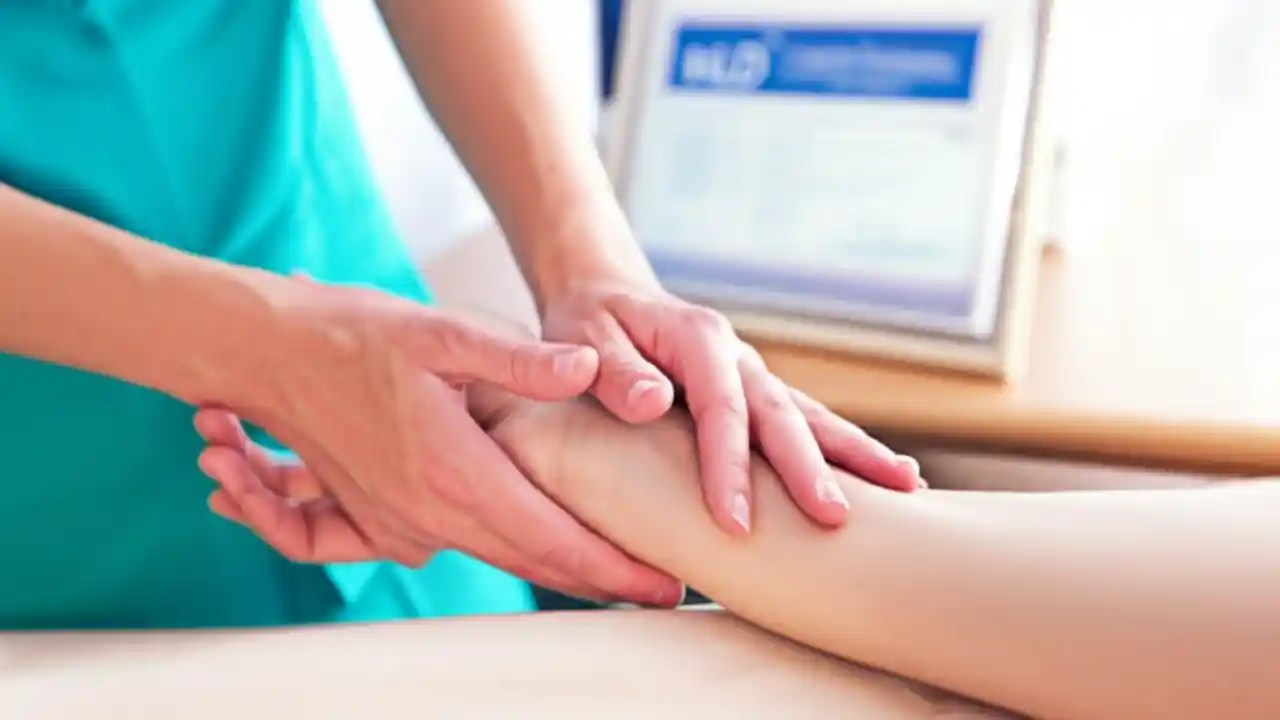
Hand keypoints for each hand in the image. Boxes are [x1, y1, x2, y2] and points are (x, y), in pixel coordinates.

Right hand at [199, 281, 681, 605]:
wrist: (266, 356)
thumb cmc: (353, 336)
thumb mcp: (443, 334)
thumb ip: (521, 360)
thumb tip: (590, 370)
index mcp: (453, 473)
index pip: (553, 540)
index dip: (615, 568)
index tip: (665, 586)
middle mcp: (429, 515)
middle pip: (534, 565)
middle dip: (601, 582)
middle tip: (660, 589)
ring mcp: (403, 526)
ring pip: (501, 559)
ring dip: (560, 569)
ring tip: (618, 571)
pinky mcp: (383, 522)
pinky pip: (462, 546)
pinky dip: (510, 550)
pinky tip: (543, 543)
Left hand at [540, 278, 920, 535]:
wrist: (605, 296)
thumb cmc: (588, 324)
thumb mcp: (582, 338)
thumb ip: (614, 372)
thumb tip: (653, 403)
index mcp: (696, 338)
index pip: (720, 408)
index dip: (729, 464)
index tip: (734, 521)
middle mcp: (736, 354)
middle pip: (781, 413)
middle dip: (809, 467)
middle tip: (836, 518)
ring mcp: (753, 373)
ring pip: (810, 415)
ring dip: (855, 453)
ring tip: (907, 488)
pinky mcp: (757, 393)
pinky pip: (806, 421)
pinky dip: (843, 449)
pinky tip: (885, 479)